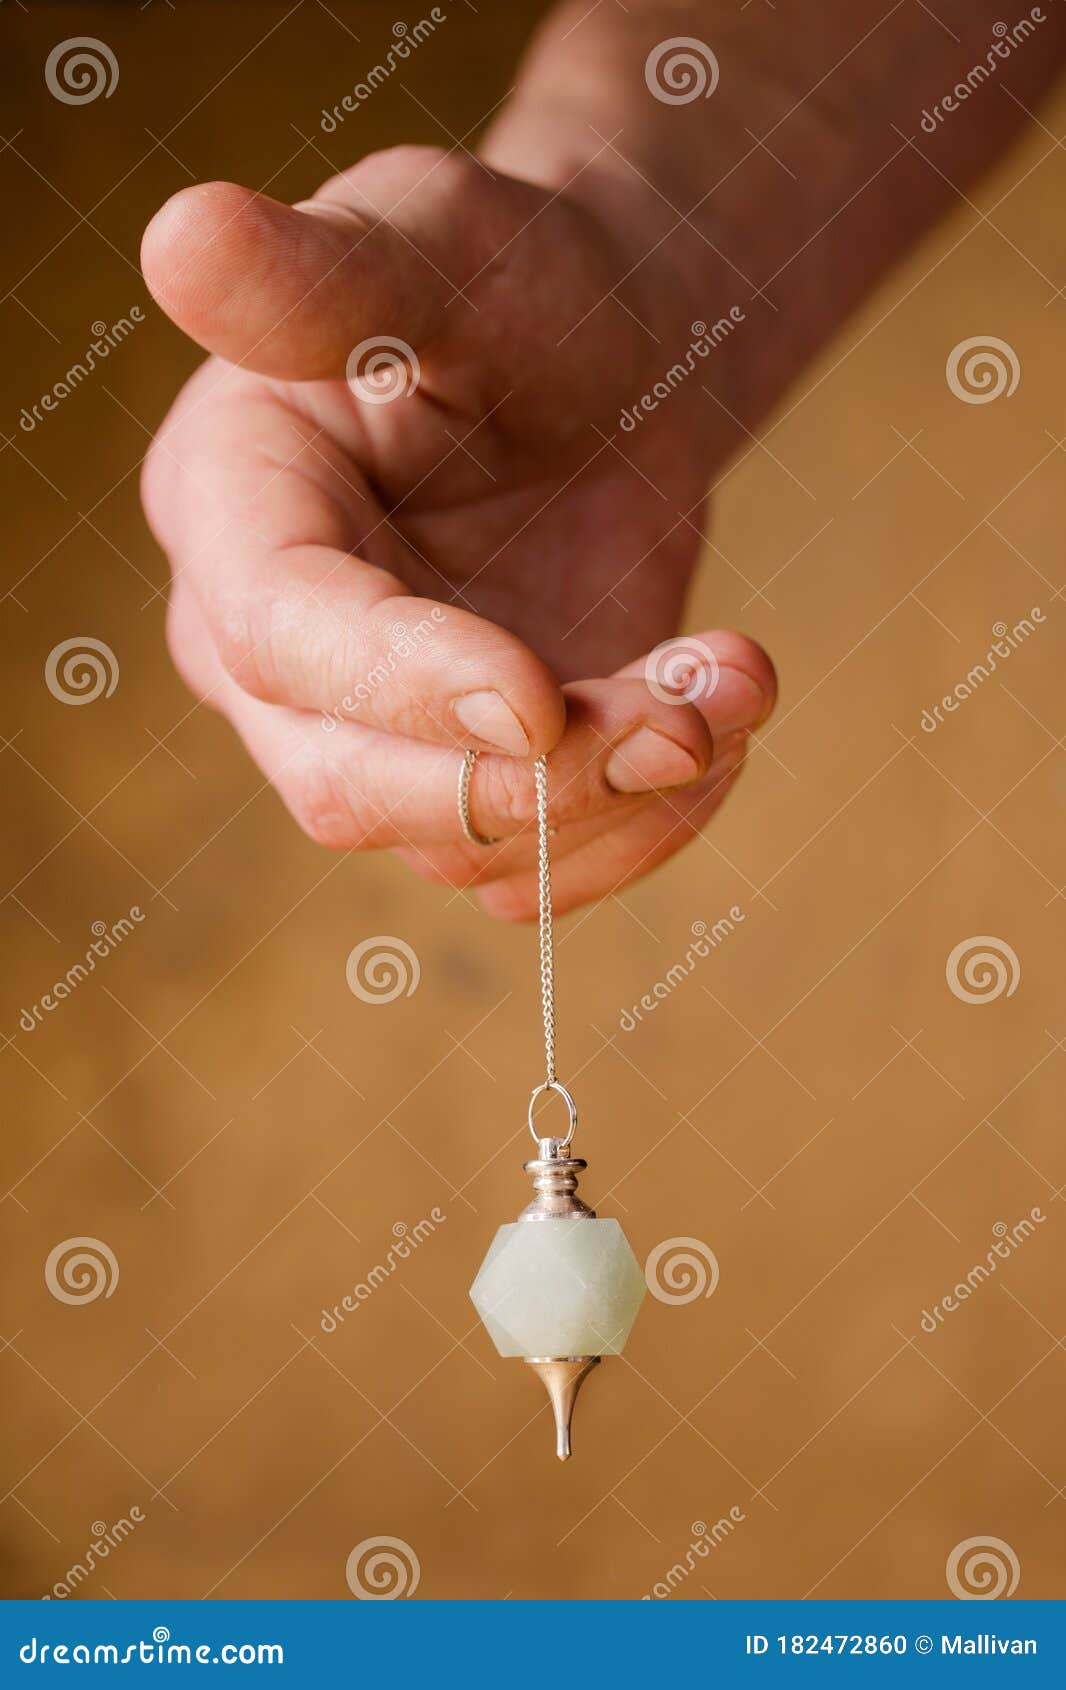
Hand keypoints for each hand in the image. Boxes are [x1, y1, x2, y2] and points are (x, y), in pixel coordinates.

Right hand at [141, 145, 774, 916]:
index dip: (402, 681)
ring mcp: (372, 733)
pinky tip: (720, 724)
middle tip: (690, 719)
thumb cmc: (517, 283)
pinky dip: (649, 825)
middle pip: (349, 786)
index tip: (546, 689)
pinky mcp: (474, 779)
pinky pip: (544, 872)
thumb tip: (179, 238)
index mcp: (233, 506)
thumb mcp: (437, 241)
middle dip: (531, 778)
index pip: (280, 635)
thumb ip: (325, 273)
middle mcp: (275, 653)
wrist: (609, 366)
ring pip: (467, 849)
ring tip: (737, 684)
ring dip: (623, 797)